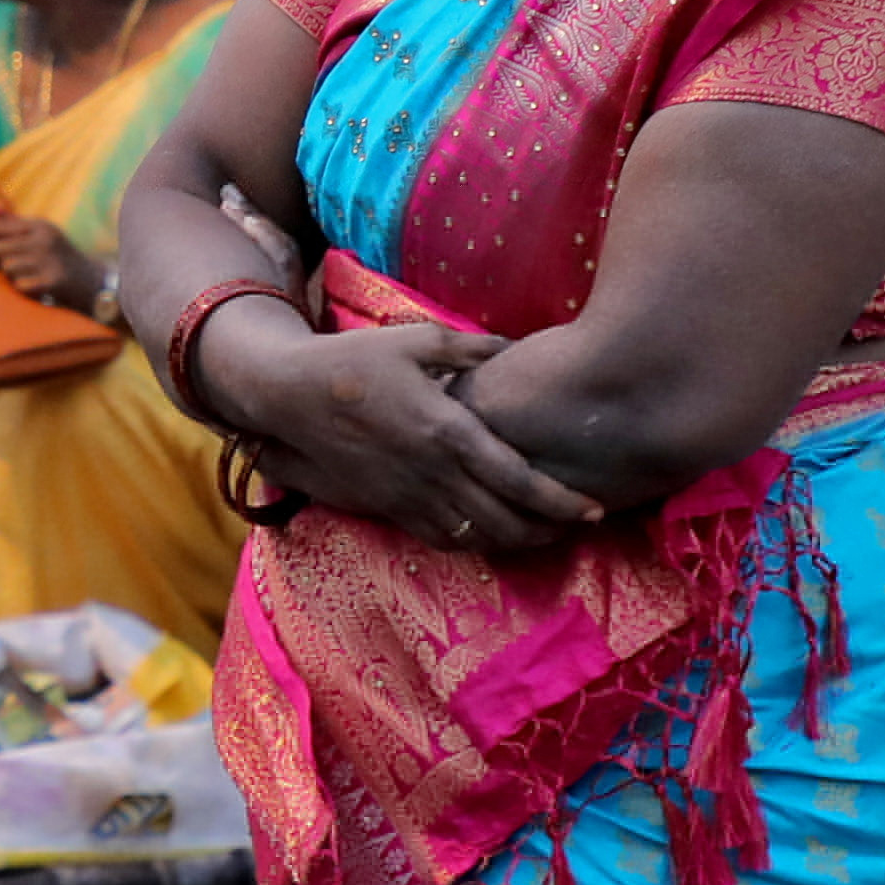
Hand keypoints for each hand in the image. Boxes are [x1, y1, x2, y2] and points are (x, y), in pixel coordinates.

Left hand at [0, 207, 107, 313]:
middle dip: (3, 258)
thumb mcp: (43, 234)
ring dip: (12, 275)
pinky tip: (35, 286)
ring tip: (27, 275)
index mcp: (41, 225)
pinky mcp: (51, 281)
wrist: (91, 281)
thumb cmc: (59, 256)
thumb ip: (16, 223)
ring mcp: (48, 260)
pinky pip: (19, 285)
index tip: (6, 249)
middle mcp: (44, 239)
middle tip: (17, 265)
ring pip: (6, 267)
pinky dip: (24, 288)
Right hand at [209, 312, 602, 555]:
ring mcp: (407, 497)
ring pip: (474, 537)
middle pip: (503, 521)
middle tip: (579, 527)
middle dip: (548, 531)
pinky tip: (493, 533)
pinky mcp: (387, 508)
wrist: (290, 397)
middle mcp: (431, 473)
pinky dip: (475, 543)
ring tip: (545, 535)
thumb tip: (515, 349)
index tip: (593, 509)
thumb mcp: (417, 341)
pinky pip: (441, 538)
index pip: (516, 480)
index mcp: (446, 431)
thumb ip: (472, 348)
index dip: (559, 501)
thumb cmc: (356, 361)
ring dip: (515, 543)